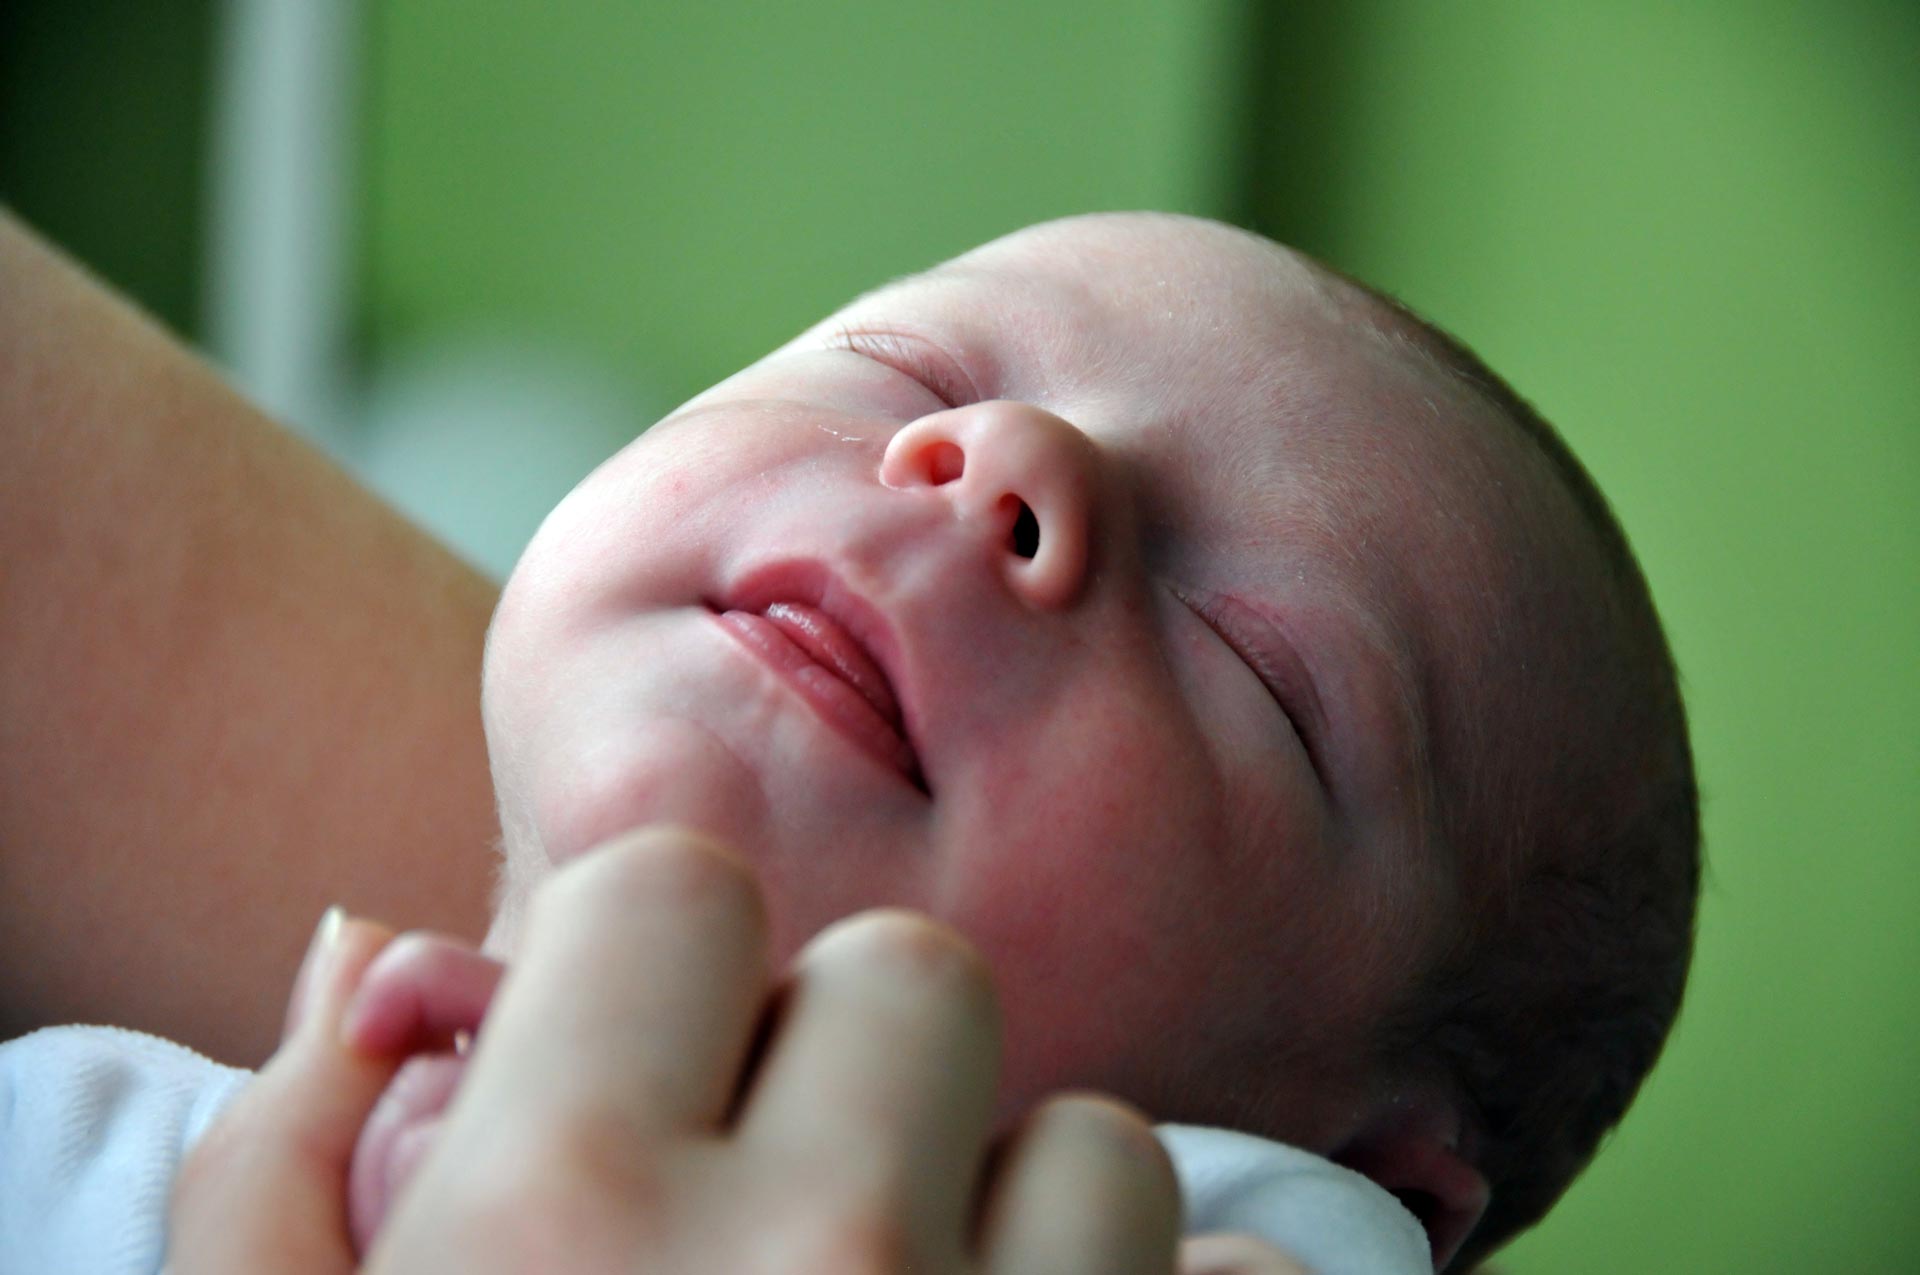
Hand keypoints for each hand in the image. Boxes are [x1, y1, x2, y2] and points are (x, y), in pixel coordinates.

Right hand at [171, 827, 1194, 1271]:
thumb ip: (278, 1167)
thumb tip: (365, 953)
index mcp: (562, 1209)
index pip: (678, 888)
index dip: (666, 981)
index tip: (661, 1078)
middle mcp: (810, 1261)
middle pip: (911, 977)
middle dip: (853, 1071)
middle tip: (799, 1208)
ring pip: (1095, 1142)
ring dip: (1014, 1212)